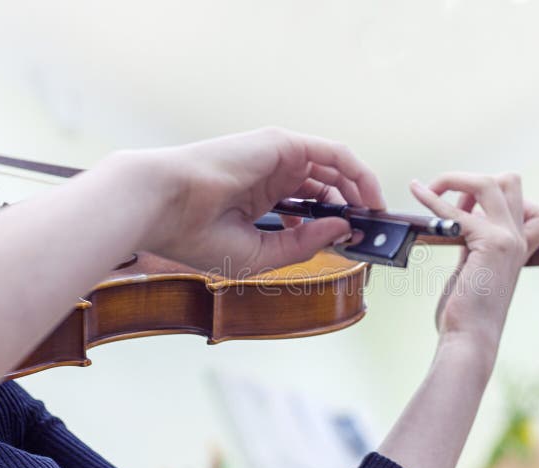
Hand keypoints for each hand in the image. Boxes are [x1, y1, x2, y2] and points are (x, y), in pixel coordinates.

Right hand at [116, 127, 383, 273]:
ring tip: (376, 219)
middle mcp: (272, 174)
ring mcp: (278, 157)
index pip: (309, 206)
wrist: (162, 205)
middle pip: (328, 186)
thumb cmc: (197, 234)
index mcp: (261, 198)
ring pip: (335, 168)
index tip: (353, 243)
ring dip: (361, 191)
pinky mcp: (283, 143)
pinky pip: (334, 153)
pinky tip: (370, 199)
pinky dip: (358, 173)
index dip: (334, 223)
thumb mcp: (262, 253)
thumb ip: (304, 243)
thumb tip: (345, 229)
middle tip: (370, 232)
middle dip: (354, 208)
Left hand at [410, 173, 538, 344]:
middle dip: (473, 179)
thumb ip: (473, 244)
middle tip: (445, 192)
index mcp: (518, 245)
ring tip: (431, 190)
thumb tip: (460, 220)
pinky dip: (433, 198)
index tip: (466, 206)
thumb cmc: (467, 313)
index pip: (529, 203)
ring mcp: (508, 238)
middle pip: (511, 182)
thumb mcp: (474, 269)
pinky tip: (418, 192)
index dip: (498, 196)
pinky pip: (458, 210)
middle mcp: (518, 238)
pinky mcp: (491, 243)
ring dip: (457, 179)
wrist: (470, 339)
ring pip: (492, 183)